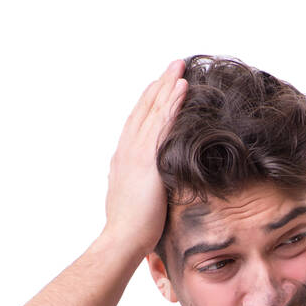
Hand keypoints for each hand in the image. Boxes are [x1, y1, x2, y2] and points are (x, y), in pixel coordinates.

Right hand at [102, 58, 187, 254]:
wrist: (122, 240)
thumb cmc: (131, 231)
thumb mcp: (135, 202)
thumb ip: (141, 188)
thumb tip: (149, 189)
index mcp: (123, 160)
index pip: (137, 124)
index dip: (149, 103)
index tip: (159, 86)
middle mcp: (126, 150)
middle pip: (144, 110)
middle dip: (159, 86)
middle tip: (172, 66)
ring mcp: (135, 153)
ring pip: (153, 111)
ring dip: (167, 87)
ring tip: (180, 68)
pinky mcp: (147, 159)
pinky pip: (162, 124)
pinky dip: (172, 103)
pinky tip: (183, 88)